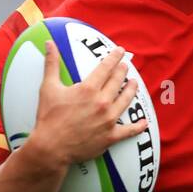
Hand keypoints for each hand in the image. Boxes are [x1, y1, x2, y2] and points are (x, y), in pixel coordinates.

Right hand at [31, 43, 142, 168]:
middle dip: (123, 72)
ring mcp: (108, 120)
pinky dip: (137, 127)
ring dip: (131, 91)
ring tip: (134, 84)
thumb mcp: (48, 88)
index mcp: (88, 89)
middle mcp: (102, 102)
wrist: (52, 147)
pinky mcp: (110, 137)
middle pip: (118, 82)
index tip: (120, 52)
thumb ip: (51, 64)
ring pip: (126, 101)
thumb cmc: (49, 118)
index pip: (106, 68)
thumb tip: (49, 43)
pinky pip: (129, 131)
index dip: (114, 57)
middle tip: (126, 66)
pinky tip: (143, 122)